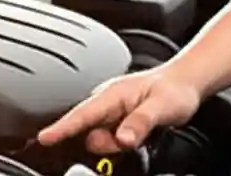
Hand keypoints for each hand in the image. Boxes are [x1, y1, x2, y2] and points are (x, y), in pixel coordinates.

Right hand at [36, 65, 202, 152]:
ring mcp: (111, 115)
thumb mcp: (162, 106)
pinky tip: (136, 135)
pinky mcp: (117, 124)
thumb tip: (122, 139)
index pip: (82, 114)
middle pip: (90, 134)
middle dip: (107, 144)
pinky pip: (110, 141)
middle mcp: (107, 104)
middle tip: (134, 136)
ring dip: (117, 145)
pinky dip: (120, 144)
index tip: (45, 138)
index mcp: (113, 95)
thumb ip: (141, 122)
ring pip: (101, 141)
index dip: (62, 127)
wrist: (185, 84)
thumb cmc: (174, 90)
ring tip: (140, 132)